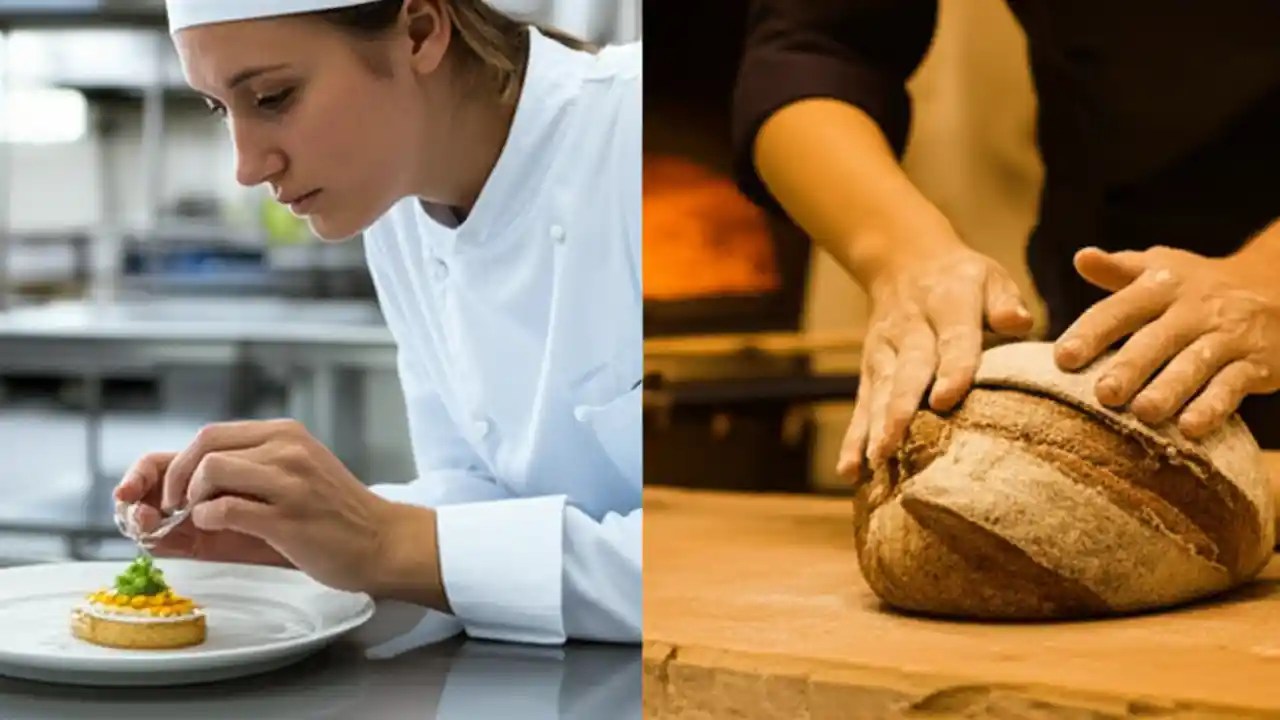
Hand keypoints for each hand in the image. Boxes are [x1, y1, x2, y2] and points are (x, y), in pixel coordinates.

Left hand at [114, 419, 423, 597]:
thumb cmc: (333, 517)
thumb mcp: (292, 478)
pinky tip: (217, 526)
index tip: (159, 489)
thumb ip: (243, 475)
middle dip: (173, 477)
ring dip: (191, 499)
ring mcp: (291, 480)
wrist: (383, 542)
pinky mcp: (290, 516)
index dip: (172, 461)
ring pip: (212, 470)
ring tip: (198, 519)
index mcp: (285, 435)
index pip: (210, 433)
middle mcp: (288, 448)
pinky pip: (227, 507)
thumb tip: (173, 490)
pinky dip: (209, 517)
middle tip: (172, 507)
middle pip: (204, 444)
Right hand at [837, 245, 1033, 478]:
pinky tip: (849, 470)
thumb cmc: (962, 282)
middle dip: (901, 408)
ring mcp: (884, 352)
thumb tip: (1019, 321)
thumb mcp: (988, 277)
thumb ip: (1004, 301)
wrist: (904, 264)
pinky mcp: (870, 371)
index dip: (951, 368)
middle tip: (896, 440)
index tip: (947, 399)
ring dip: (875, 428)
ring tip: (874, 463)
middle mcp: (909, 329)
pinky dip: (854, 438)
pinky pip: (861, 406)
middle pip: (907, 371)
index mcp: (947, 304)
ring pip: (880, 393)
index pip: (952, 339)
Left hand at [1055, 246, 1279, 437]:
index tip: (1063, 358)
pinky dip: (1213, 407)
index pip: (1120, 309)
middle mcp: (1193, 310)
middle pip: (1157, 340)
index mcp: (1161, 287)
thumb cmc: (1199, 285)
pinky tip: (1190, 428)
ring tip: (1143, 414)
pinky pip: (1233, 386)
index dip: (1092, 333)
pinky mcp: (1256, 363)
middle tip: (1103, 394)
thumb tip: (1080, 258)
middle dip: (1130, 367)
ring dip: (1170, 389)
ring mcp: (1227, 336)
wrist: (1279, 287)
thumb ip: (1119, 270)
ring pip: (1195, 364)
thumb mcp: (1162, 268)